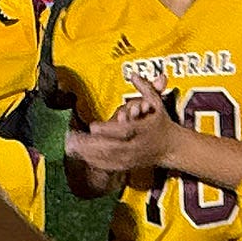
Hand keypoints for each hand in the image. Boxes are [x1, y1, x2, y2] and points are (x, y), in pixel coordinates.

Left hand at [63, 78, 177, 173]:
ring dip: (88, 154)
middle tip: (71, 139)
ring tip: (70, 147)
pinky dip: (94, 162)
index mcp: (144, 130)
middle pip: (112, 148)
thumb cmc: (161, 122)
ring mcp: (132, 158)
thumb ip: (145, 88)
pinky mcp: (127, 166)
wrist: (171, 148)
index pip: (125, 131)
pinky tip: (81, 156)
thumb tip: (133, 73)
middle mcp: (136, 146)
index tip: (92, 126)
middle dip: (91, 145)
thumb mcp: (157, 103)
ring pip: (108, 159)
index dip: (108, 130)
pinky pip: (108, 166)